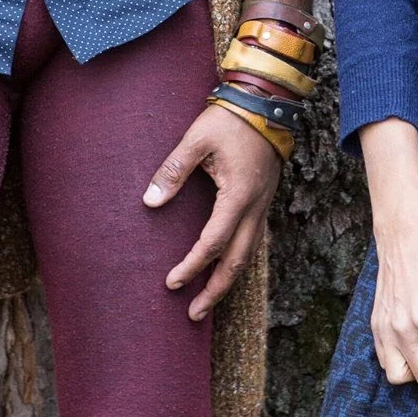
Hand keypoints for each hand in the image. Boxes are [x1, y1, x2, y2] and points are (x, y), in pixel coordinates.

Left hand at [144, 103, 282, 320]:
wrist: (267, 103)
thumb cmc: (230, 119)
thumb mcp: (196, 140)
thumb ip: (172, 171)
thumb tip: (150, 202)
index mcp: (237, 196)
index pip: (213, 243)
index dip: (192, 265)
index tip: (171, 282)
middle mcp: (255, 207)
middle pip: (238, 261)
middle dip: (216, 290)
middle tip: (193, 313)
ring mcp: (263, 205)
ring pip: (249, 254)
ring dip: (229, 279)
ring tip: (208, 299)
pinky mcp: (263, 200)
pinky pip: (253, 239)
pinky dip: (238, 259)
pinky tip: (226, 266)